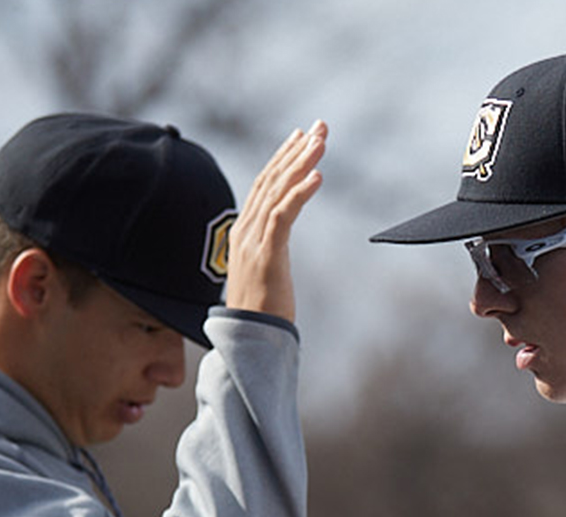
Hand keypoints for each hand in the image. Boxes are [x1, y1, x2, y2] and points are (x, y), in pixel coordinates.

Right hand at [224, 120, 326, 320]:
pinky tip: (317, 175)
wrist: (250, 341)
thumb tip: (279, 237)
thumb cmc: (262, 311)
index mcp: (244, 231)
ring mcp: (254, 241)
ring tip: (322, 141)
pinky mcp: (267, 254)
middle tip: (320, 127)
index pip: (263, 184)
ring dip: (301, 163)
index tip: (301, 137)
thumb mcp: (266, 269)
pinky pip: (283, 215)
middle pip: (271, 179)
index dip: (283, 158)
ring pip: (278, 191)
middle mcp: (245, 230)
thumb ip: (270, 247)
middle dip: (297, 150)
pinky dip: (300, 192)